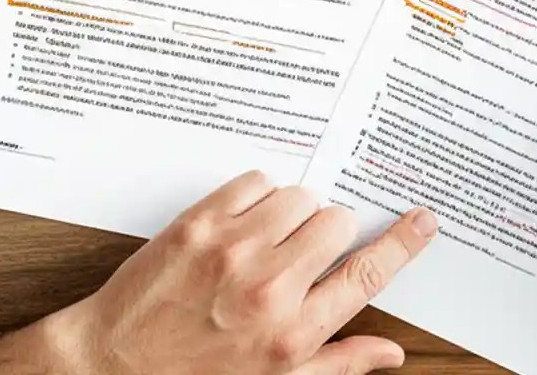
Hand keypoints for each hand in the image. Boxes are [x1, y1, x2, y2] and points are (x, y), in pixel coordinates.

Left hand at [42, 170, 437, 374]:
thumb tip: (392, 352)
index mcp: (294, 333)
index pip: (369, 274)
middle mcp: (270, 289)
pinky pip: (256, 181)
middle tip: (305, 250)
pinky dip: (258, 195)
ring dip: (295, 211)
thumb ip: (339, 363)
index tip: (424, 221)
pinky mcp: (199, 223)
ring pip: (300, 197)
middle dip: (331, 231)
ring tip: (270, 238)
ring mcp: (233, 251)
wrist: (112, 364)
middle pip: (338, 224)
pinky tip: (243, 223)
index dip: (405, 243)